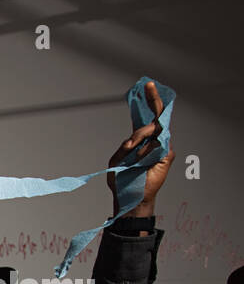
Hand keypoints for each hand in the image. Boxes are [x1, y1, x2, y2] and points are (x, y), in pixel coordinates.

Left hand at [108, 81, 170, 217]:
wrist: (129, 198)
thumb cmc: (122, 181)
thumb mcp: (116, 161)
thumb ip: (124, 148)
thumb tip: (131, 141)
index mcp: (142, 140)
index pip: (147, 117)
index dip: (149, 101)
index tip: (148, 85)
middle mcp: (154, 141)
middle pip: (155, 119)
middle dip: (150, 109)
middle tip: (142, 107)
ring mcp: (162, 148)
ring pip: (154, 131)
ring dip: (139, 138)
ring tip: (129, 151)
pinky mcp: (167, 156)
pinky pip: (157, 146)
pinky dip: (145, 152)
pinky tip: (139, 160)